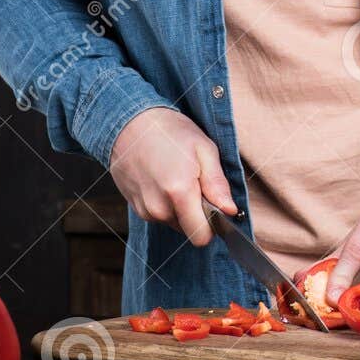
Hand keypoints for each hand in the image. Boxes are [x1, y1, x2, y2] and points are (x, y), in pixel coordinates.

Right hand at [109, 107, 237, 246]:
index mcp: (179, 193)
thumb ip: (217, 184)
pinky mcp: (136, 208)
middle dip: (197, 212)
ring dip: (181, 207)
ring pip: (175, 222)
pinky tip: (163, 179)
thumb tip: (230, 210)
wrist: (129, 123)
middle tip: (195, 181)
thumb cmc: (170, 132)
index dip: (213, 225)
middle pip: (189, 229)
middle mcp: (159, 208)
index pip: (202, 237)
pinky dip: (166, 203)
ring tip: (177, 176)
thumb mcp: (204, 149)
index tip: (215, 205)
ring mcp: (145, 210)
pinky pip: (160, 215)